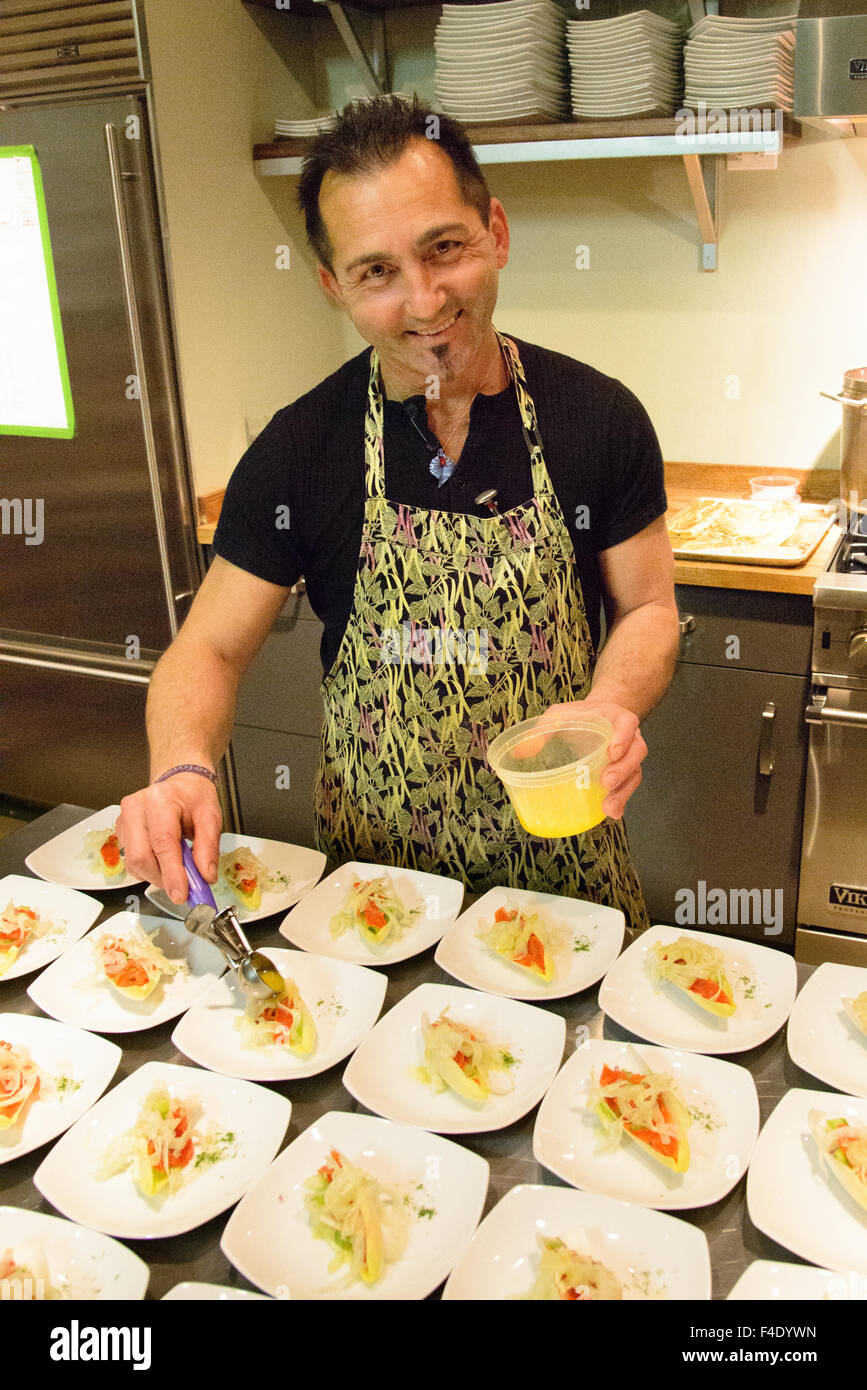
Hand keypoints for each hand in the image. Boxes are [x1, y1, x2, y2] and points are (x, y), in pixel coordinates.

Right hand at [118, 773, 222, 903]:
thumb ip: (209, 848)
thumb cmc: (193, 797)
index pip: (163, 843)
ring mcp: (124, 819)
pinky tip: (163, 859)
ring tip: (177, 867)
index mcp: (160, 800)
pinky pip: (131, 860)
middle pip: (142, 857)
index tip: (181, 894)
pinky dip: (149, 869)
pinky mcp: (120, 831)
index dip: (172, 873)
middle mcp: (136, 808)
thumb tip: (205, 877)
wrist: (179, 783)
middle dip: (163, 878)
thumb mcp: (211, 818)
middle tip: (184, 885)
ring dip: (157, 875)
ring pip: (134, 863)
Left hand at [510, 698, 645, 819]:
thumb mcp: (560, 714)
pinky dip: (620, 801)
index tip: (612, 752)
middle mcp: (629, 738)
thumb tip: (521, 752)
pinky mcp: (624, 774)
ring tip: (608, 807)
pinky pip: (627, 787)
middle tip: (606, 782)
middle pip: (636, 752)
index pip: (628, 723)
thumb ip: (544, 728)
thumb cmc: (580, 716)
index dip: (624, 737)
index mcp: (616, 718)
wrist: (597, 718)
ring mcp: (628, 757)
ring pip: (634, 774)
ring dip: (623, 791)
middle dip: (623, 769)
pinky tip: (611, 813)